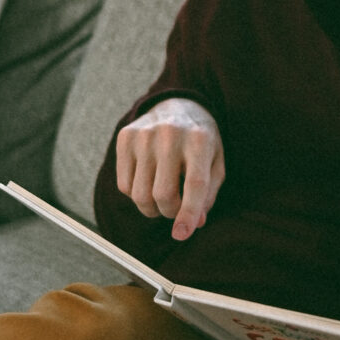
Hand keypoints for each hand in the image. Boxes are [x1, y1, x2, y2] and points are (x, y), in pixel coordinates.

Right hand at [114, 97, 224, 240]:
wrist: (177, 104)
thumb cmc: (200, 141)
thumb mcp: (215, 162)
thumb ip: (208, 194)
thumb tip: (194, 224)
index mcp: (199, 140)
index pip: (194, 184)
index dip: (188, 214)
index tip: (181, 235)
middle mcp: (170, 135)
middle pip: (162, 194)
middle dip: (170, 212)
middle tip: (176, 210)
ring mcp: (144, 135)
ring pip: (139, 194)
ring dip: (151, 208)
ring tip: (162, 199)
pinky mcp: (125, 137)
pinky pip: (124, 185)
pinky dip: (135, 194)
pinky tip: (147, 181)